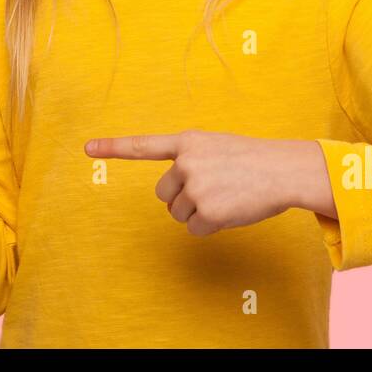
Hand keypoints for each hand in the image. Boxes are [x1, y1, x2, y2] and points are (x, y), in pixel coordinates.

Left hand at [84, 130, 331, 235]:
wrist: (284, 170)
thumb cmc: (252, 159)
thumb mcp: (216, 146)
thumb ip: (189, 159)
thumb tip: (172, 193)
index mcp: (187, 142)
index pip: (144, 146)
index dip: (113, 147)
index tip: (87, 148)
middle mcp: (186, 163)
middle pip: (164, 194)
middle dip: (182, 197)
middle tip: (213, 189)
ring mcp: (196, 188)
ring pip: (178, 213)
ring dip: (198, 212)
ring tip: (226, 197)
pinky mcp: (207, 213)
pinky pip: (195, 229)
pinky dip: (211, 226)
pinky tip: (230, 211)